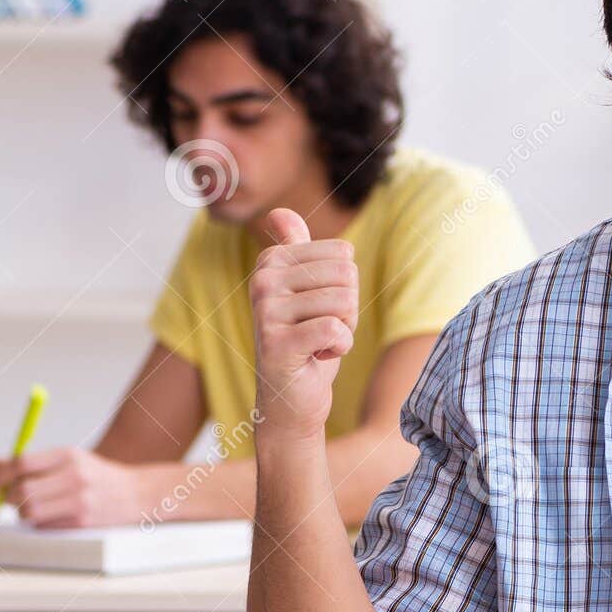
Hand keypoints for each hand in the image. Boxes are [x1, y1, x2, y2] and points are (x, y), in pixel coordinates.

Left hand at [0, 448, 148, 528]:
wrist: (136, 493)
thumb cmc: (97, 476)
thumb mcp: (72, 459)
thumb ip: (36, 462)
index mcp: (69, 455)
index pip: (22, 463)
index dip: (1, 473)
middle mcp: (75, 476)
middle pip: (22, 490)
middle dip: (10, 496)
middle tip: (11, 496)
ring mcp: (79, 501)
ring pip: (29, 512)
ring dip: (22, 512)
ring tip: (32, 506)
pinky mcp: (81, 521)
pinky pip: (43, 525)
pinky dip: (39, 522)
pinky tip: (52, 514)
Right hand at [250, 208, 357, 441]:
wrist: (291, 400)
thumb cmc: (306, 341)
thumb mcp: (306, 291)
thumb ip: (295, 249)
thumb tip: (279, 211)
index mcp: (272, 261)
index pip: (343, 255)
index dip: (345, 287)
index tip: (320, 308)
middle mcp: (263, 280)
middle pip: (346, 276)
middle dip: (348, 309)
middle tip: (322, 329)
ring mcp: (267, 311)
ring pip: (344, 303)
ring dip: (343, 330)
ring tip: (318, 343)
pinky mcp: (278, 343)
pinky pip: (336, 330)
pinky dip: (339, 349)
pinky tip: (317, 358)